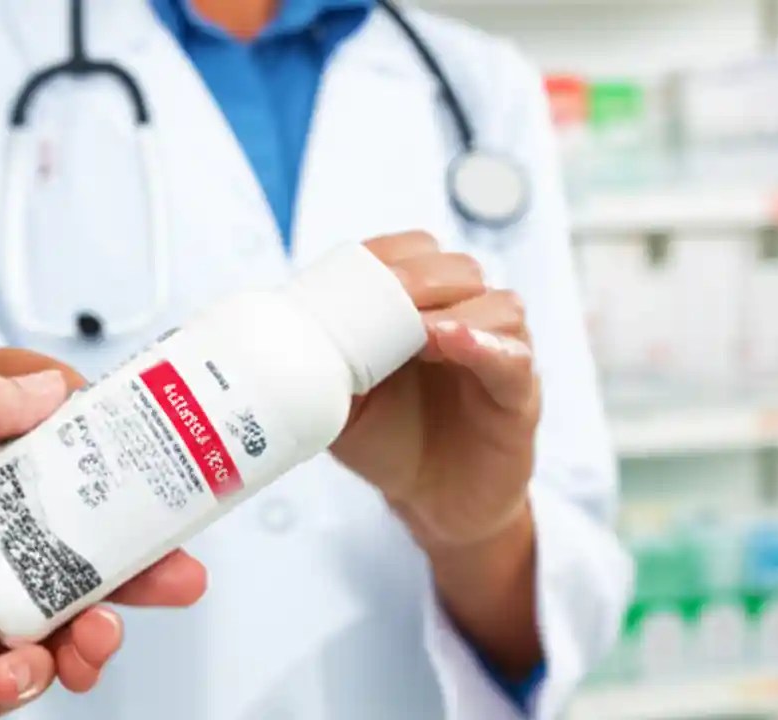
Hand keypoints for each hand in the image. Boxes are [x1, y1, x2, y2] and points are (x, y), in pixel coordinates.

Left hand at [0, 363, 206, 718]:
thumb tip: (48, 385)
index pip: (36, 474)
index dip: (96, 476)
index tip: (148, 477)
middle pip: (60, 554)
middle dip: (126, 564)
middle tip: (178, 569)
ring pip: (50, 623)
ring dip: (88, 630)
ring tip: (98, 637)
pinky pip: (17, 684)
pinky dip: (30, 679)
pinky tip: (15, 673)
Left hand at [330, 232, 541, 675]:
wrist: (432, 504)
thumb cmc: (389, 443)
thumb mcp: (340, 401)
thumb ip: (319, 364)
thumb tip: (258, 339)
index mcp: (422, 313)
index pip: (414, 257)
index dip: (388, 256)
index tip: (353, 269)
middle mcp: (467, 321)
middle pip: (457, 269)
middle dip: (420, 276)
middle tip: (385, 295)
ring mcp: (498, 354)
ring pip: (496, 302)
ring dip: (454, 306)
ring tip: (417, 327)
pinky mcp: (519, 394)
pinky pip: (513, 357)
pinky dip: (484, 343)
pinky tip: (450, 341)